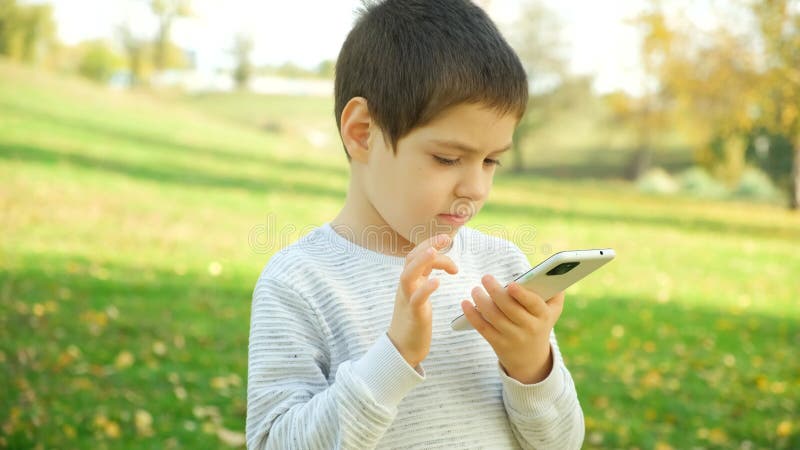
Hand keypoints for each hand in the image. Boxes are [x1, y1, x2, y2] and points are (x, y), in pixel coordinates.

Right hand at [387, 233, 458, 367]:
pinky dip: (425, 288)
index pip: (415, 255)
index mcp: (409, 282)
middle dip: (427, 246)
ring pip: (408, 276)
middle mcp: (405, 287)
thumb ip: (424, 277)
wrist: (402, 348)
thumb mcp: (418, 293)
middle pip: (410, 260)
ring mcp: (407, 300)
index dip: (429, 243)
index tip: (446, 238)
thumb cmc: (413, 320)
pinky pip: (416, 299)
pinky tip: (437, 282)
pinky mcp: (413, 315)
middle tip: (446, 238)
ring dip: (421, 262)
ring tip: (435, 253)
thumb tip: (435, 260)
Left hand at [460, 275, 564, 383]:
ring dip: (481, 301)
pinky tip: (465, 304)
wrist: (531, 357)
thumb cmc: (540, 322)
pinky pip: (483, 328)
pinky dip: (472, 315)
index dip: (522, 295)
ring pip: (494, 317)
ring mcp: (513, 337)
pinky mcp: (498, 344)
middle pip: (509, 309)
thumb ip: (555, 290)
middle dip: (496, 292)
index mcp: (543, 316)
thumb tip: (553, 270)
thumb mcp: (553, 310)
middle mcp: (529, 328)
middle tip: (485, 278)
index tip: (511, 284)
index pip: (534, 304)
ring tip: (475, 290)